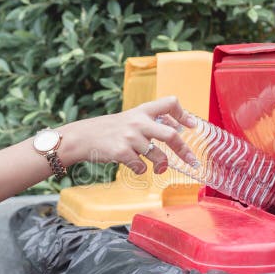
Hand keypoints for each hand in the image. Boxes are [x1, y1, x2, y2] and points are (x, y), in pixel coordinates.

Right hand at [61, 96, 197, 174]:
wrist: (82, 137)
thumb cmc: (109, 130)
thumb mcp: (130, 119)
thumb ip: (150, 122)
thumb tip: (176, 130)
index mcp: (142, 111)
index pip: (169, 103)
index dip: (184, 114)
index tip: (192, 126)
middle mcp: (138, 121)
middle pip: (170, 135)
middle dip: (184, 150)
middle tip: (192, 161)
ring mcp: (130, 137)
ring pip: (157, 156)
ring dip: (161, 165)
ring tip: (160, 169)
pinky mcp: (121, 152)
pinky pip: (140, 166)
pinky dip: (141, 170)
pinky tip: (136, 167)